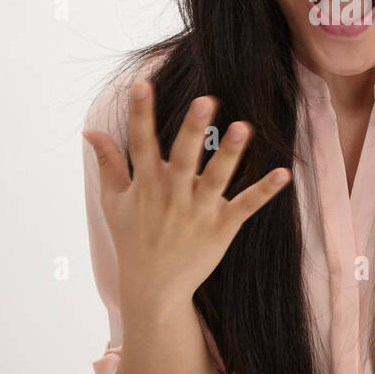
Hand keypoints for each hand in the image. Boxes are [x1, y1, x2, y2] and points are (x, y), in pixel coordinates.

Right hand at [83, 78, 291, 316]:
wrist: (153, 289)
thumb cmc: (133, 239)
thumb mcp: (113, 201)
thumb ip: (107, 163)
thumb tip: (91, 131)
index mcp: (145, 184)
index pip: (140, 143)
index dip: (140, 114)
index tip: (141, 84)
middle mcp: (172, 194)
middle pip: (183, 156)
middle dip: (193, 129)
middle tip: (205, 100)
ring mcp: (198, 211)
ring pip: (216, 178)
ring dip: (231, 154)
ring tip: (244, 127)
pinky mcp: (221, 228)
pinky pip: (245, 206)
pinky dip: (264, 192)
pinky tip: (283, 174)